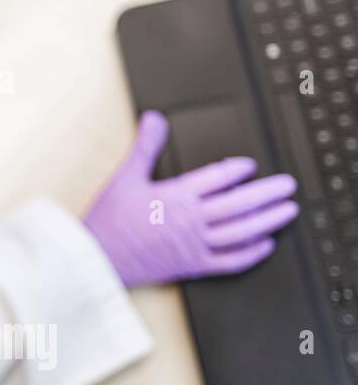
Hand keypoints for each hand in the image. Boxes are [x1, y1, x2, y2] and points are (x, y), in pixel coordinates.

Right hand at [84, 111, 298, 287]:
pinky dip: (251, 254)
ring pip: (241, 232)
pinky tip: (264, 245)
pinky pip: (230, 261)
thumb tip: (154, 119)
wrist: (97, 257)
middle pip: (239, 204)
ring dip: (268, 221)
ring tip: (286, 211)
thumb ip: (145, 146)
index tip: (248, 166)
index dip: (238, 170)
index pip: (218, 178)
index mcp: (176, 196)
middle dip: (268, 193)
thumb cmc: (109, 220)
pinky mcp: (193, 265)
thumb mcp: (125, 176)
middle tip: (287, 185)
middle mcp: (191, 220)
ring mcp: (194, 245)